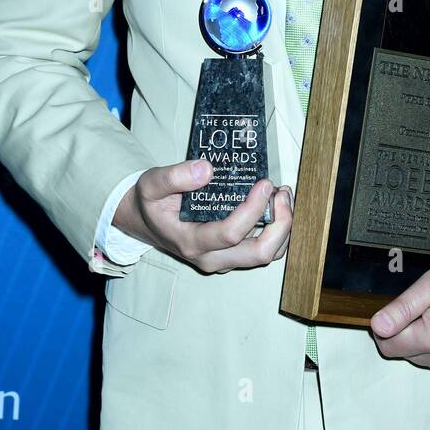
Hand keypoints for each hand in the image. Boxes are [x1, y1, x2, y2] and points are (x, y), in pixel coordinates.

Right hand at [112, 158, 293, 273]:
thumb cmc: (151, 202)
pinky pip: (263, 250)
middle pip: (259, 253)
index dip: (253, 209)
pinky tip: (277, 205)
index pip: (231, 234)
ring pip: (267, 255)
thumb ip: (174, 176)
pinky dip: (278, 231)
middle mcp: (210, 257)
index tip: (263, 183)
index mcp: (191, 242)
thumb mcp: (151, 184)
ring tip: (283, 196)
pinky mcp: (232, 256)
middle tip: (282, 193)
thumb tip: (207, 170)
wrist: (145, 220)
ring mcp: (223, 260)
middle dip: (280, 224)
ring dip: (283, 228)